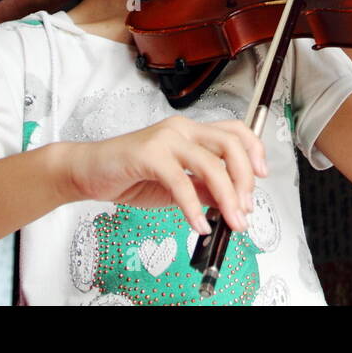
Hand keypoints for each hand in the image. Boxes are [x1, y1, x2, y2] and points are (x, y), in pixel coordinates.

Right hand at [61, 117, 267, 233]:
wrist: (89, 172)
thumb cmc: (130, 175)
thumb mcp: (176, 185)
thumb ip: (203, 189)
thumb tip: (232, 203)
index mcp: (191, 132)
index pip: (234, 131)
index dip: (254, 151)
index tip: (262, 176)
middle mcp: (182, 129)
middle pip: (230, 144)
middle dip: (245, 179)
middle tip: (246, 207)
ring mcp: (165, 139)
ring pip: (210, 163)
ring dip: (227, 196)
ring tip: (232, 221)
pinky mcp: (148, 154)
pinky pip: (180, 181)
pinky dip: (194, 206)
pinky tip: (199, 223)